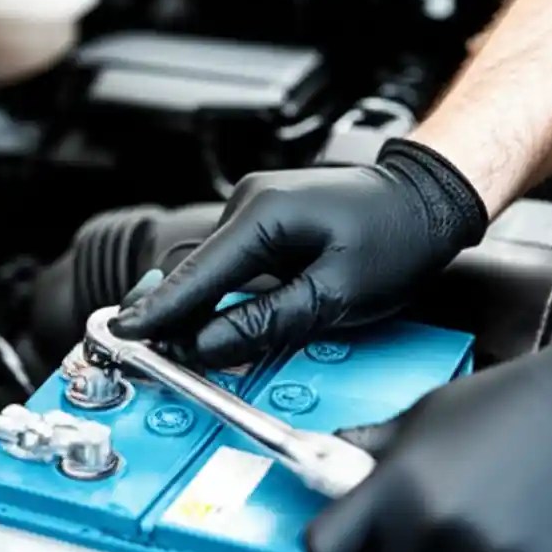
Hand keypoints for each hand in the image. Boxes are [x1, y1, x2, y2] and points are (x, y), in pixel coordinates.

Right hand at [109, 138, 487, 366]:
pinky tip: (215, 321)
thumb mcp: (337, 293)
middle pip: (191, 271)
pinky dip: (217, 293)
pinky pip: (229, 262)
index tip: (122, 335)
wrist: (430, 196)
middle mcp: (248, 205)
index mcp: (261, 217)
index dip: (156, 313)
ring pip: (208, 268)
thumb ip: (267, 321)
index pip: (195, 276)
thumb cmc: (398, 237)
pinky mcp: (267, 221)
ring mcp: (256, 209)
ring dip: (194, 307)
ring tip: (175, 348)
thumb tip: (208, 345)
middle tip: (146, 355)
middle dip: (168, 316)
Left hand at [304, 294, 551, 551]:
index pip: (326, 548)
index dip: (339, 548)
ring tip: (487, 536)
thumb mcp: (433, 410)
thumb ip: (378, 444)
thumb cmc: (527, 401)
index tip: (354, 543)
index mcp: (400, 484)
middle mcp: (437, 529)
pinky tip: (522, 550)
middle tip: (437, 533)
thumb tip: (335, 455)